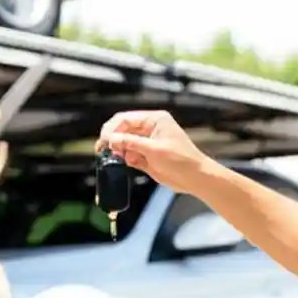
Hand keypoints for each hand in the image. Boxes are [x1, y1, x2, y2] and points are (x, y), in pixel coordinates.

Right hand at [97, 110, 211, 193]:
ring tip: (115, 157)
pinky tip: (125, 162)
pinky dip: (125, 158)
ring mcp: (148, 143)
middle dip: (113, 138)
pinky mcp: (147, 156)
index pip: (126, 119)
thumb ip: (131, 143)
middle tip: (102, 149)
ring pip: (125, 142)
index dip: (113, 129)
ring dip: (118, 149)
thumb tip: (111, 139)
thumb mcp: (155, 150)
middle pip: (123, 129)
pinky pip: (130, 154)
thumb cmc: (181, 160)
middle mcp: (150, 128)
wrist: (195, 178)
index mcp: (155, 120)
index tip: (105, 141)